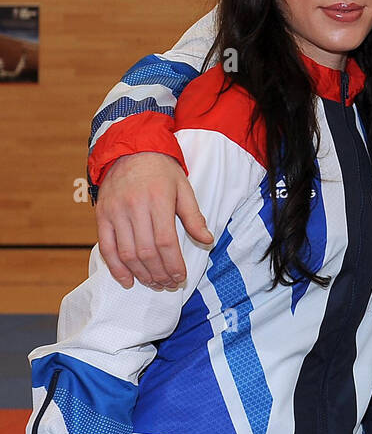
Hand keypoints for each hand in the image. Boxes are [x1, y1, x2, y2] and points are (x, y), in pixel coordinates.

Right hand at [96, 153, 212, 289]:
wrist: (130, 150)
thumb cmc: (162, 170)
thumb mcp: (184, 188)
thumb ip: (194, 216)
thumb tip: (207, 240)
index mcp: (158, 199)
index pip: (166, 242)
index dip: (174, 264)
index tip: (181, 277)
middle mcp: (134, 207)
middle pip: (146, 251)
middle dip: (159, 273)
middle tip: (169, 284)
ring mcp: (115, 212)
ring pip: (127, 253)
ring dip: (141, 274)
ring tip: (154, 283)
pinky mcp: (102, 216)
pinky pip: (106, 248)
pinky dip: (116, 268)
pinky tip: (128, 280)